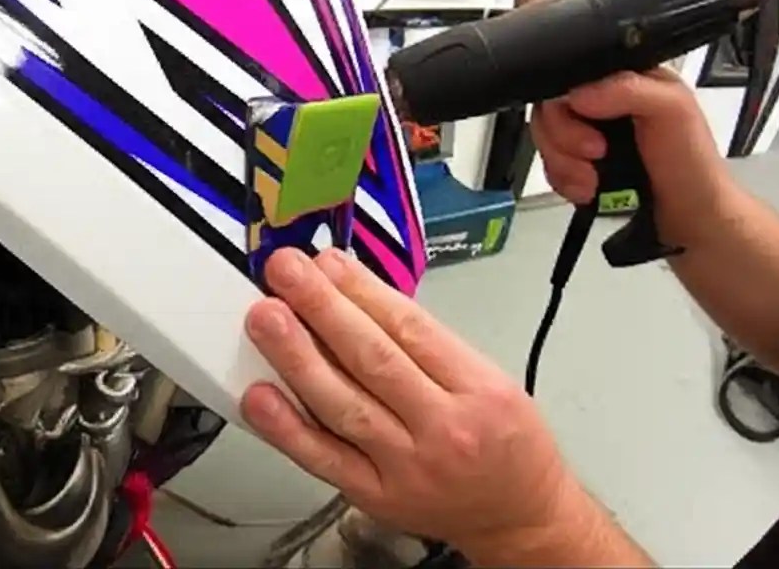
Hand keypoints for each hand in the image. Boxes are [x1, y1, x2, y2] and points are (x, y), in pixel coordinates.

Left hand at [240, 248, 612, 564]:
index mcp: (478, 390)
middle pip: (372, 359)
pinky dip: (287, 428)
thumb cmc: (506, 443)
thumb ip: (426, 342)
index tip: (326, 261)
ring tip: (265, 319)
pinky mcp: (375, 495)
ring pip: (343, 405)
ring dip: (297, 357)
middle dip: (322, 308)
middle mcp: (442, 429)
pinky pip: (324, 459)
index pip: (411, 329)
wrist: (519, 516)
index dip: (361, 291)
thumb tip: (356, 293)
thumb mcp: (491, 378)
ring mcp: (405, 466)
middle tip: (286, 272)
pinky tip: (259, 397)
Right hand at [531, 68, 730, 243]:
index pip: (573, 74)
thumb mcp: (673, 109)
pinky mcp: (581, 164)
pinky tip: (588, 189)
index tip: (588, 125)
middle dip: (565, 138)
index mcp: (625, 78)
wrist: (690, 218)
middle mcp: (603, 103)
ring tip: (593, 180)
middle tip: (595, 155)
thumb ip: (628, 89)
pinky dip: (563, 181)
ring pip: (546, 139)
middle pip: (551, 108)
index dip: (568, 101)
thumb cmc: (692, 163)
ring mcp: (589, 135)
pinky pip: (550, 166)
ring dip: (564, 164)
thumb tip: (577, 94)